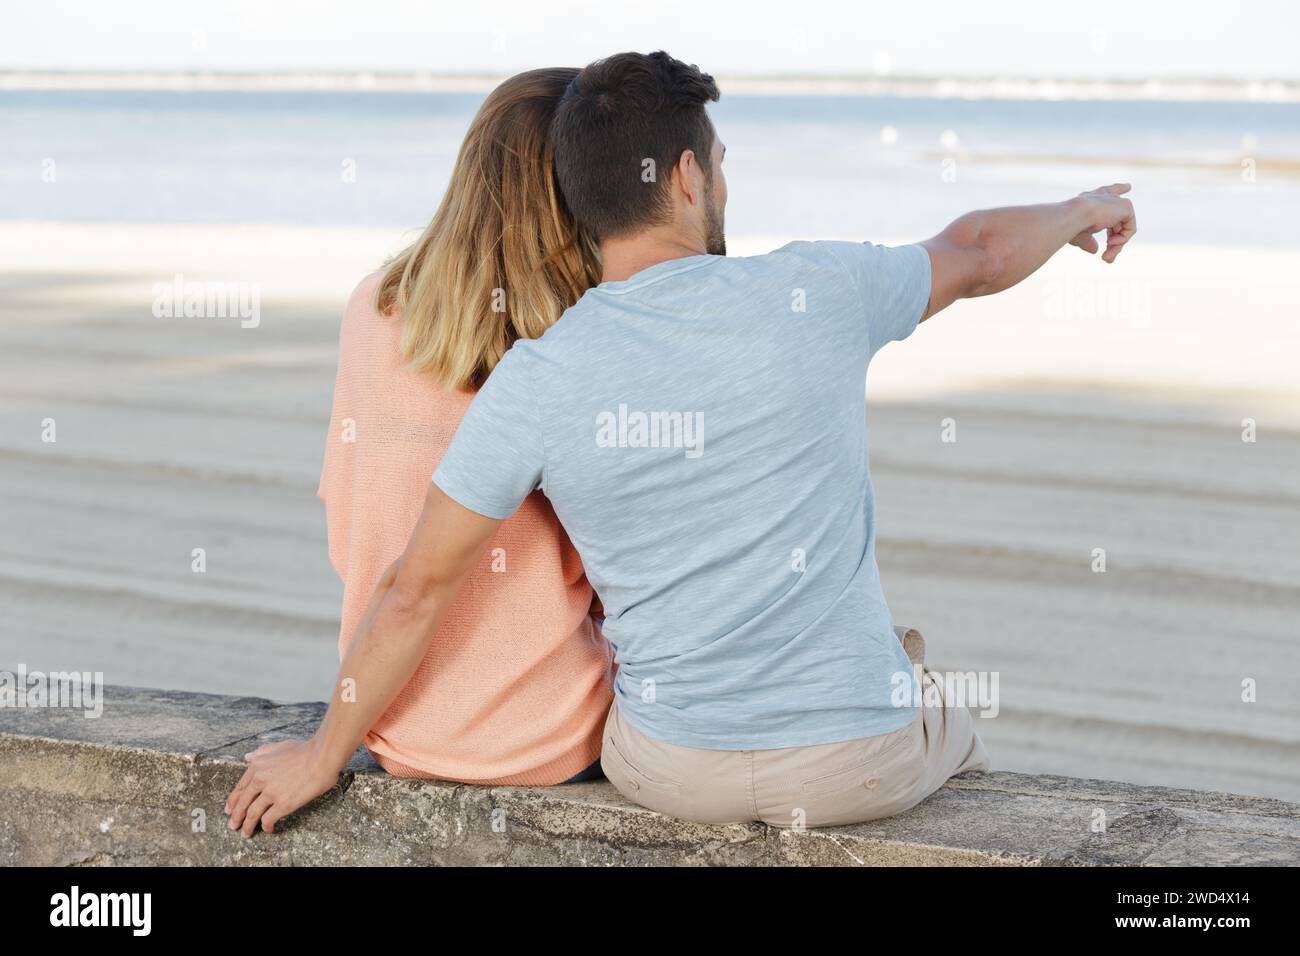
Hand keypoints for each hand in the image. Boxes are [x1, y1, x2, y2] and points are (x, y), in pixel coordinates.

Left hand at [223, 737, 340, 837]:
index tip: (229, 809)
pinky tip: (268, 829)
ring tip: (246, 833)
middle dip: (236, 816)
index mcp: (257, 765)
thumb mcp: (278, 746)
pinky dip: (266, 827)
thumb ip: (261, 752)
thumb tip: (247, 757)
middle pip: (243, 802)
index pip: (240, 787)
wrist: (322, 757)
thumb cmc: (305, 750)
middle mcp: (260, 779)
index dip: (233, 800)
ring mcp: (271, 793)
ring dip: (247, 826)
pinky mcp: (283, 804)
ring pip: (252, 814)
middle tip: (233, 825)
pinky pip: (268, 820)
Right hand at [1069, 183, 1136, 262]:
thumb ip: (1089, 241)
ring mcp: (1117, 201)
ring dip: (1116, 246)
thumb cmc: (1071, 226)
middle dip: (1116, 241)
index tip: (1128, 186)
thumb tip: (1096, 250)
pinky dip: (1122, 240)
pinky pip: (1129, 229)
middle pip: (1118, 221)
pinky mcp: (1126, 206)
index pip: (1109, 192)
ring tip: (1106, 258)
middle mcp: (1106, 197)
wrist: (1073, 216)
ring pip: (1123, 229)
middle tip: (1106, 258)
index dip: (1119, 189)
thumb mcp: (1080, 236)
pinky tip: (1110, 243)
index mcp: (1093, 199)